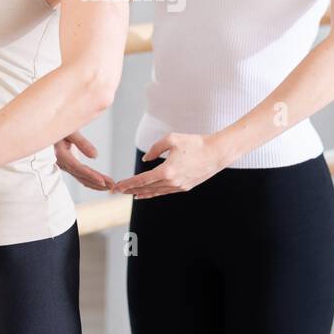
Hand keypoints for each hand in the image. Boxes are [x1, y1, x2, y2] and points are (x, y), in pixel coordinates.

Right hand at [55, 131, 115, 190]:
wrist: (48, 127)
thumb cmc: (58, 125)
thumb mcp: (70, 130)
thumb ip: (81, 142)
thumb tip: (95, 156)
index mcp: (60, 154)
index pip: (78, 168)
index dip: (91, 175)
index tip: (103, 181)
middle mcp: (61, 162)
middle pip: (81, 176)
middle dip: (98, 182)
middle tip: (114, 186)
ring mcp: (64, 165)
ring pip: (81, 178)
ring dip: (96, 183)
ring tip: (111, 186)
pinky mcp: (67, 164)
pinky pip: (80, 175)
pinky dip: (91, 179)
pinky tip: (100, 182)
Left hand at [112, 133, 227, 198]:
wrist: (216, 153)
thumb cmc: (194, 143)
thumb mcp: (172, 139)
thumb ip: (155, 148)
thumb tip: (146, 159)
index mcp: (166, 171)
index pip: (142, 180)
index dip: (128, 184)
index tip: (117, 187)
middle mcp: (172, 182)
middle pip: (146, 188)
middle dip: (131, 189)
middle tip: (117, 191)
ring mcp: (179, 186)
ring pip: (156, 192)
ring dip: (142, 193)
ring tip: (130, 194)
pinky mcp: (185, 187)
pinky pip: (165, 192)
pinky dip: (154, 193)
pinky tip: (147, 194)